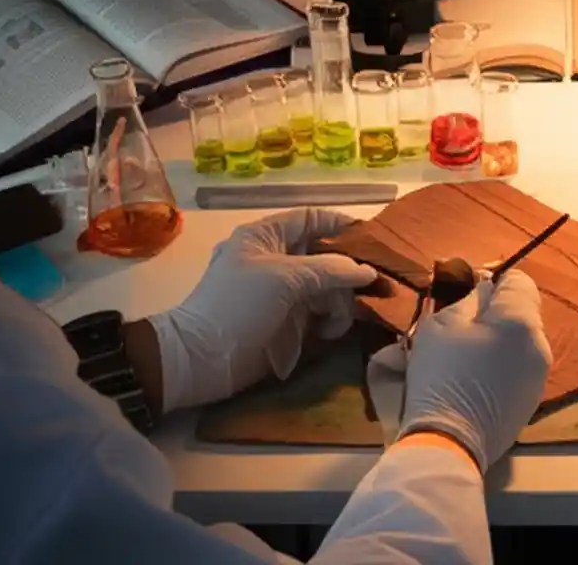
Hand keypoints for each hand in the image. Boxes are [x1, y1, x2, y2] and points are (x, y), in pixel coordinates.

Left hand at [149, 208, 377, 412]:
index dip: (340, 225)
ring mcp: (283, 292)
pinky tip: (328, 332)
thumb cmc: (238, 305)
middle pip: (326, 256)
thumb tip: (368, 271)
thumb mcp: (285, 278)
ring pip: (328, 287)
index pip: (311, 219)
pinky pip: (321, 313)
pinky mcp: (289, 320)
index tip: (372, 241)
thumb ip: (330, 269)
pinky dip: (330, 321)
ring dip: (339, 303)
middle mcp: (277, 259)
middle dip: (347, 273)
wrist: (204, 358)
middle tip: (369, 289)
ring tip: (339, 321)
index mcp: (266, 236)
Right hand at [367, 269, 550, 472]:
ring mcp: (541, 374)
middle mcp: (540, 344)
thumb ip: (469, 299)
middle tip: (464, 326)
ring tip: (471, 354)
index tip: (471, 292)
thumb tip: (486, 288)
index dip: (495, 280)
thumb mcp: (441, 326)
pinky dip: (506, 364)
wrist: (451, 442)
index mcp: (520, 321)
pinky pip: (523, 366)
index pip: (519, 281)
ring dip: (503, 338)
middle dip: (498, 312)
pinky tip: (480, 379)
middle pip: (524, 311)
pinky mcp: (534, 398)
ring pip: (524, 340)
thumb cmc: (441, 376)